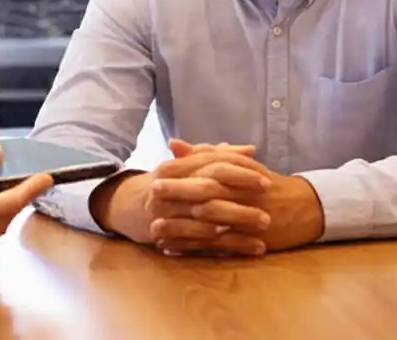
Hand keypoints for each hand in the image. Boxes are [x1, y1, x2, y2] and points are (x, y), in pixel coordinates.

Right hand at [91, 140, 261, 245]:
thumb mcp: (186, 166)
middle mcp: (168, 187)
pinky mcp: (167, 235)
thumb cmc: (166, 184)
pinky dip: (225, 245)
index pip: (211, 164)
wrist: (127, 206)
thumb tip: (250, 150)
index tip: (266, 179)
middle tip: (269, 206)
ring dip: (237, 225)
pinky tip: (247, 246)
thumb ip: (216, 157)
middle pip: (210, 190)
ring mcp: (165, 212)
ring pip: (207, 219)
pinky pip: (201, 242)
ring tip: (263, 229)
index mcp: (175, 167)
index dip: (239, 171)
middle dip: (241, 200)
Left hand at [148, 140, 325, 254]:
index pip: (205, 167)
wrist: (304, 206)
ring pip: (209, 222)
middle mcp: (241, 191)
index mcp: (237, 170)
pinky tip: (173, 249)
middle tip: (151, 197)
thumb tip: (174, 144)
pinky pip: (216, 245)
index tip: (155, 174)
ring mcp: (245, 216)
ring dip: (180, 227)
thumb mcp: (238, 165)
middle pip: (205, 191)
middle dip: (177, 194)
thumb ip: (205, 154)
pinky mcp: (247, 238)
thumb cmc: (264, 183)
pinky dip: (193, 248)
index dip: (179, 172)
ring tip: (155, 229)